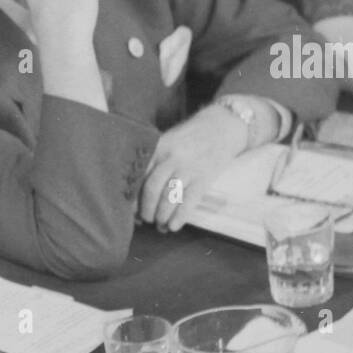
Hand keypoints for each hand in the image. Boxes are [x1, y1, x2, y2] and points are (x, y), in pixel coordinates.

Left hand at [137, 105, 246, 230]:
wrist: (221, 126)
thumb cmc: (189, 138)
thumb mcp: (167, 141)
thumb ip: (153, 161)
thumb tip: (138, 193)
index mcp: (157, 148)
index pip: (139, 177)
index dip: (133, 198)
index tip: (131, 211)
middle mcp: (171, 157)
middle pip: (151, 189)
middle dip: (146, 210)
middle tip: (146, 220)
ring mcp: (188, 167)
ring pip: (168, 198)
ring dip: (162, 216)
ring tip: (160, 225)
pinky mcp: (204, 177)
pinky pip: (188, 201)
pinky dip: (179, 217)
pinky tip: (174, 226)